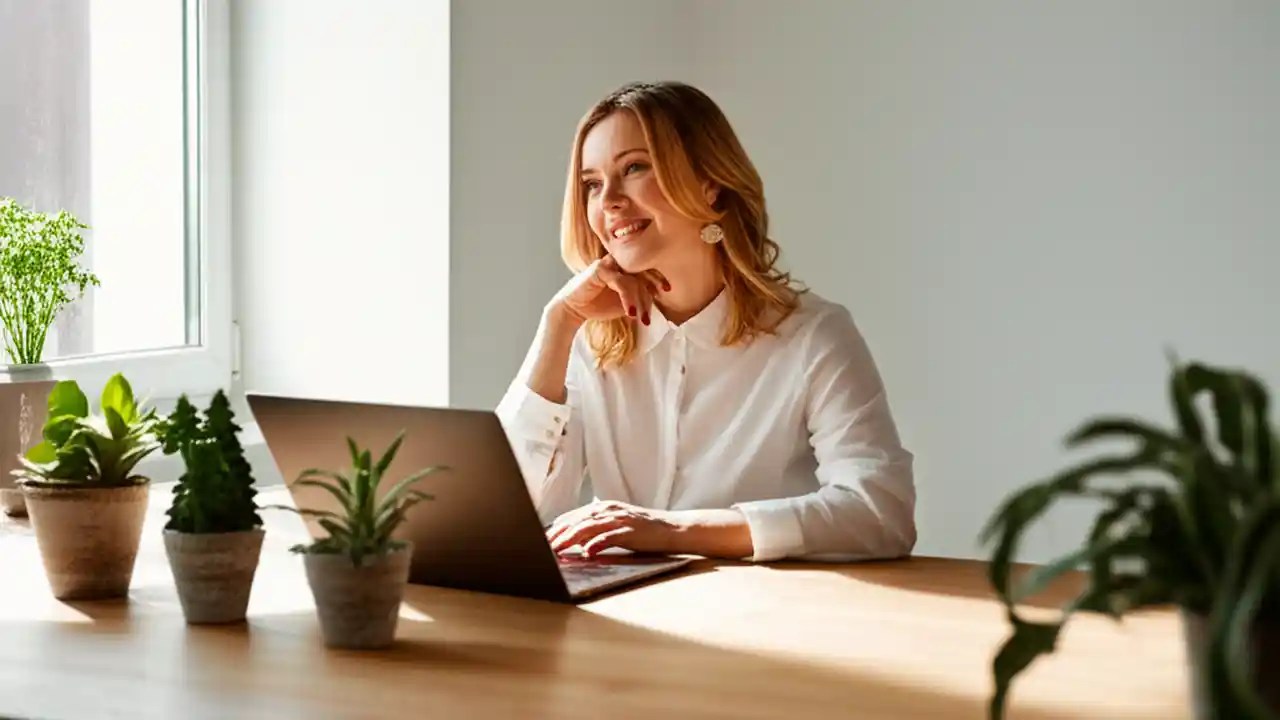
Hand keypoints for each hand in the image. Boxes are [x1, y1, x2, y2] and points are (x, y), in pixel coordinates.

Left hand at [546, 500, 683, 556]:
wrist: (672, 529)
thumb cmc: (643, 531)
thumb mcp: (616, 525)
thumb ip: (597, 529)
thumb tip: (576, 540)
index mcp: (604, 508)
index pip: (573, 516)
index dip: (557, 528)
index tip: (543, 539)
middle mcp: (609, 510)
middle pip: (576, 521)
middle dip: (558, 534)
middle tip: (543, 546)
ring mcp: (619, 519)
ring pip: (588, 527)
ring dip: (570, 539)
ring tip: (557, 549)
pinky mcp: (630, 531)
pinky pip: (609, 536)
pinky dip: (597, 543)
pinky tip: (587, 552)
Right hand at [551, 255, 669, 326]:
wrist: (573, 310)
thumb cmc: (598, 305)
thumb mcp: (624, 302)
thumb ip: (638, 297)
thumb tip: (656, 299)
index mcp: (622, 267)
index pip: (644, 268)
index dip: (656, 278)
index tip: (666, 290)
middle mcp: (616, 262)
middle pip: (642, 269)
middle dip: (654, 283)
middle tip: (663, 294)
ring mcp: (607, 264)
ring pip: (633, 278)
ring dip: (639, 300)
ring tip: (640, 318)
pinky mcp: (599, 270)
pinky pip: (621, 283)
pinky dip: (628, 299)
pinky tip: (630, 313)